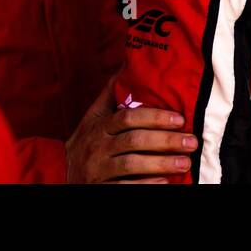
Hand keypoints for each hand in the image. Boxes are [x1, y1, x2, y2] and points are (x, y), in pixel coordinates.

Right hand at [66, 76, 196, 182]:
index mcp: (100, 126)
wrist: (58, 172)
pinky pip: (124, 187)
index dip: (155, 117)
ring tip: (185, 162)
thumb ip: (111, 93)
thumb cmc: (86, 140)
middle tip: (191, 142)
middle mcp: (98, 146)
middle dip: (165, 141)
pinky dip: (146, 186)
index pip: (128, 118)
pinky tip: (165, 183)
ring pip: (131, 165)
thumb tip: (127, 62)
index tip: (180, 119)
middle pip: (134, 141)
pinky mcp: (101, 188)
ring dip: (161, 164)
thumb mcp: (94, 116)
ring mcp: (99, 169)